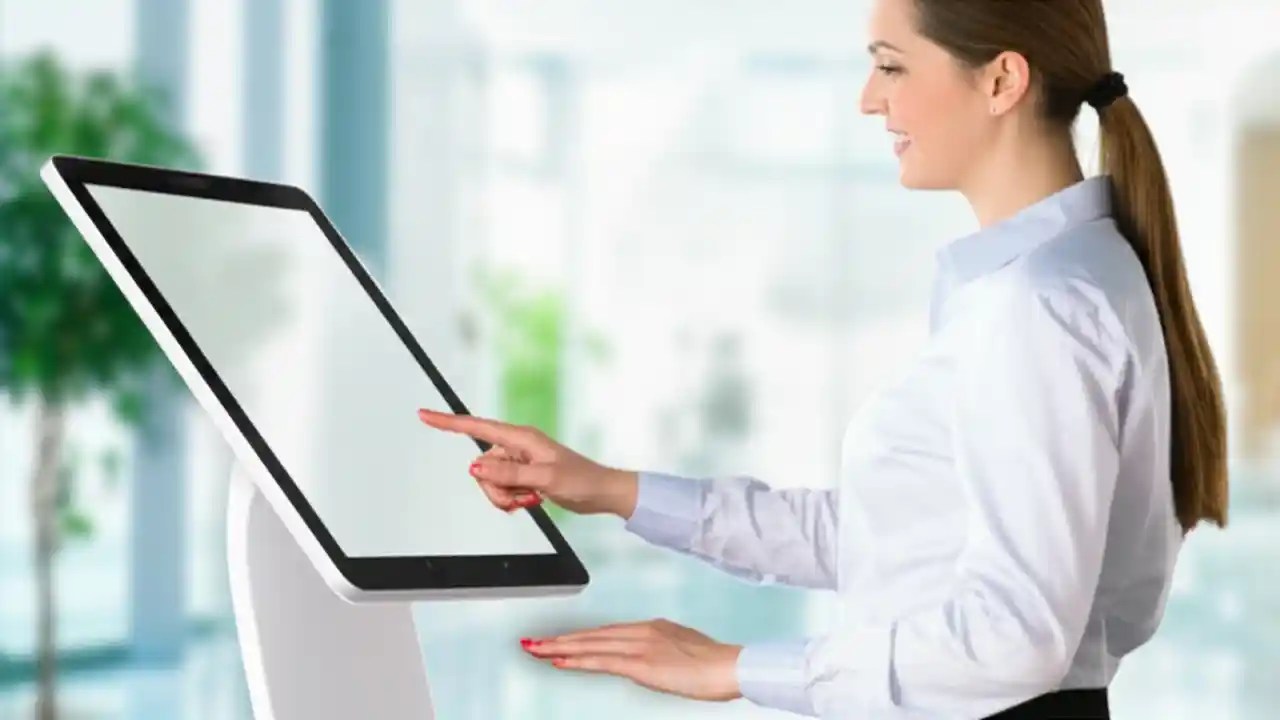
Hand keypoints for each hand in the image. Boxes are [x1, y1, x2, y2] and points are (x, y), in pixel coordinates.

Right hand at [417, 408, 638, 516]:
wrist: (599, 492)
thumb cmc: (580, 479)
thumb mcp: (544, 478)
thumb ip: (508, 474)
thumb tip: (476, 467)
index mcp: (521, 438)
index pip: (477, 427)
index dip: (449, 422)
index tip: (426, 415)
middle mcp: (517, 446)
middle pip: (482, 467)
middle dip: (495, 488)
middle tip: (522, 497)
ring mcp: (519, 462)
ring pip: (490, 481)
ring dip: (505, 496)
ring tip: (530, 499)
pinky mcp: (523, 475)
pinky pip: (502, 489)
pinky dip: (511, 499)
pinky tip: (530, 501)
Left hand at [520, 619, 742, 702]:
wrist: (729, 666)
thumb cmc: (716, 664)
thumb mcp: (685, 651)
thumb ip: (664, 651)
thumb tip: (654, 660)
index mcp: (652, 627)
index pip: (606, 632)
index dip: (581, 637)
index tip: (562, 640)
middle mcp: (641, 631)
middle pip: (592, 634)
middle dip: (560, 639)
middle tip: (534, 642)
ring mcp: (639, 645)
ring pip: (590, 644)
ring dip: (559, 647)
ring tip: (535, 649)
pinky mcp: (640, 663)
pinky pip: (601, 660)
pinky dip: (578, 659)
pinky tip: (559, 661)